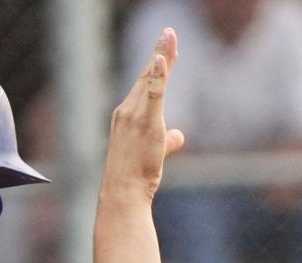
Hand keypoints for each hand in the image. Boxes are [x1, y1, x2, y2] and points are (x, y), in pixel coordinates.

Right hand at [103, 27, 185, 198]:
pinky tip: (162, 59)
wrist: (123, 191)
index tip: (165, 46)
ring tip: (170, 36)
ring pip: (151, 81)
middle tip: (170, 32)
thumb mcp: (153, 153)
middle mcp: (127, 110)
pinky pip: (153, 95)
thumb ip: (166, 140)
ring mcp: (133, 116)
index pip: (145, 84)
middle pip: (147, 76)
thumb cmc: (135, 177)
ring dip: (161, 57)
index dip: (156, 65)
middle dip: (159, 52)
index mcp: (127, 115)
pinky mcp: (144, 124)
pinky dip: (157, 76)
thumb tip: (178, 135)